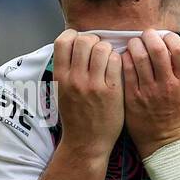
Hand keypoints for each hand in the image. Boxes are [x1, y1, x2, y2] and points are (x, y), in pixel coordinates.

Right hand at [52, 30, 123, 159]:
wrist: (86, 143)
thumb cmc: (75, 116)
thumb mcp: (61, 92)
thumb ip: (66, 70)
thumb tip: (74, 46)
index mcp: (60, 77)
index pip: (63, 42)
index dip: (73, 36)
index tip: (80, 41)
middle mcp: (76, 79)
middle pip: (84, 41)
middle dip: (93, 40)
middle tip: (98, 49)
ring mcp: (94, 85)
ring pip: (102, 48)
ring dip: (107, 49)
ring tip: (108, 59)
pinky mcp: (112, 92)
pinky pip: (117, 62)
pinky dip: (118, 60)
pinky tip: (117, 69)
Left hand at [122, 29, 179, 158]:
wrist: (164, 142)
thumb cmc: (175, 115)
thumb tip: (171, 47)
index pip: (179, 48)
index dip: (170, 37)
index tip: (164, 38)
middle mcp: (167, 84)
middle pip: (157, 48)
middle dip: (150, 36)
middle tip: (146, 36)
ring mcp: (149, 91)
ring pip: (139, 55)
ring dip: (135, 44)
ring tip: (134, 45)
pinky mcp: (132, 97)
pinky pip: (126, 69)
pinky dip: (125, 58)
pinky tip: (126, 58)